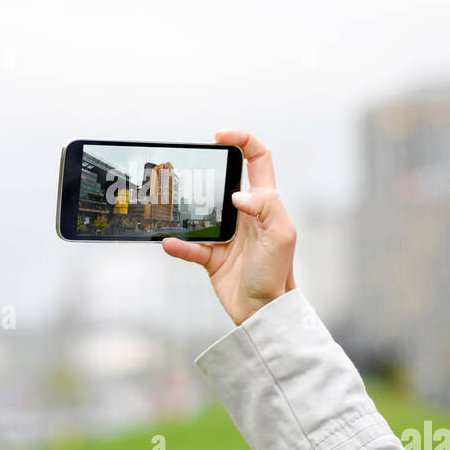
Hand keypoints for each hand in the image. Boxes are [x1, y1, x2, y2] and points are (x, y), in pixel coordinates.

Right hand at [162, 129, 297, 325]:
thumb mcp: (282, 236)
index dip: (243, 140)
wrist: (264, 312)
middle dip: (206, 171)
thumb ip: (267, 207)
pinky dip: (178, 244)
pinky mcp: (212, 257)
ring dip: (184, 209)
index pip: (258, 160)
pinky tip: (168, 241)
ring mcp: (227, 235)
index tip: (220, 136)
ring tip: (168, 202)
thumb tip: (239, 193)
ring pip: (200, 212)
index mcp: (265, 204)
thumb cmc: (277, 273)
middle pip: (224, 180)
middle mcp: (245, 215)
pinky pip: (189, 245)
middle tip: (187, 168)